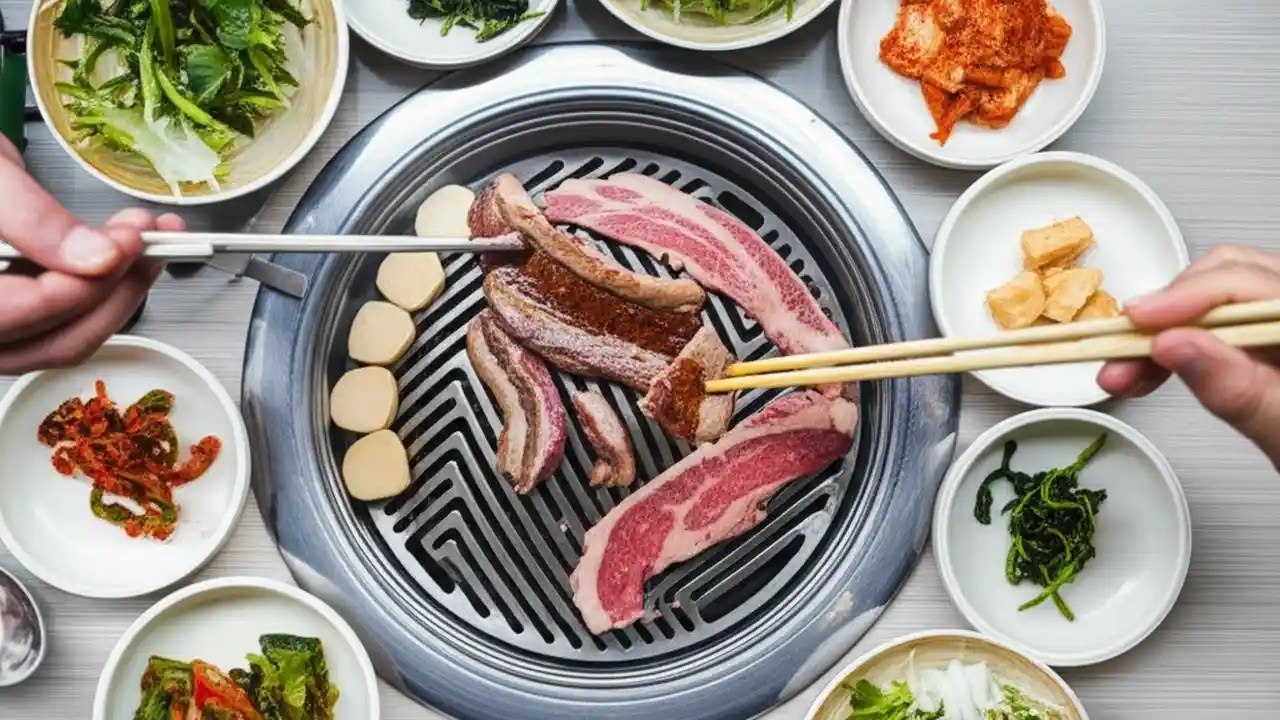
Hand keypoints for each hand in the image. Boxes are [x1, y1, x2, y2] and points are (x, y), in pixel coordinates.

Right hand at [0, 136, 183, 374]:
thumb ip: (34, 219)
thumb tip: (97, 257)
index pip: (27, 310)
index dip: (89, 280)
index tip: (132, 239)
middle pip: (60, 338)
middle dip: (118, 287)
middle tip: (152, 237)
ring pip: (68, 338)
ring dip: (117, 290)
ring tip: (141, 238)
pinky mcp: (15, 319)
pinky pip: (64, 324)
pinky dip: (98, 290)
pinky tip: (118, 252)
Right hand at [1098, 244, 1279, 467]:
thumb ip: (1234, 388)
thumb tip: (1173, 345)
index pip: (1250, 283)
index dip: (1188, 296)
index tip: (1137, 323)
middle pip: (1230, 277)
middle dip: (1168, 314)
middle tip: (1123, 352)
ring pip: (1218, 296)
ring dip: (1165, 330)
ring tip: (1127, 368)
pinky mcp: (1270, 335)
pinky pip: (1220, 321)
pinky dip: (1180, 343)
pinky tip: (1152, 366)